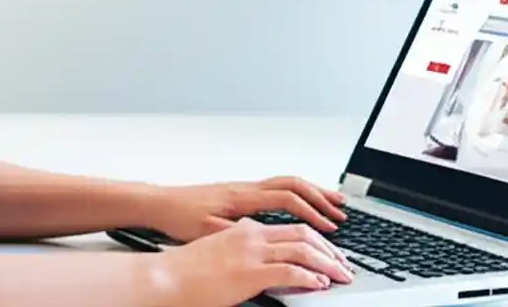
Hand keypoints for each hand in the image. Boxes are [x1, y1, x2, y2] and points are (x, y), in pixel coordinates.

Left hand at [146, 176, 348, 242]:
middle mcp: (247, 188)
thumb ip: (235, 233)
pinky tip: (302, 205)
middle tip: (342, 211)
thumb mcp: (207, 231)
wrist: (160, 203)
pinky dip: (296, 194)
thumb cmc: (179, 216)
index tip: (329, 229)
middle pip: (294, 184)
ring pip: (287, 182)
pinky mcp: (241, 193)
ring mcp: (245, 188)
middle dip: (321, 196)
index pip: (287, 199)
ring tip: (332, 203)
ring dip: (312, 192)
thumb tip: (260, 238)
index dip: (312, 214)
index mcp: (242, 196)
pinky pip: (277, 188)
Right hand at [152, 218, 353, 306]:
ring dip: (327, 262)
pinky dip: (310, 276)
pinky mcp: (250, 272)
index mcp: (245, 228)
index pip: (291, 225)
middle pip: (303, 233)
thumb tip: (257, 255)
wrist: (164, 277)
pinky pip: (291, 271)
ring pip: (303, 249)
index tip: (328, 249)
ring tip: (340, 274)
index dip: (315, 236)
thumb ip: (240, 245)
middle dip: (328, 248)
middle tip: (343, 263)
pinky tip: (320, 283)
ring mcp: (252, 252)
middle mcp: (252, 234)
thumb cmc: (184, 268)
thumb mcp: (217, 249)